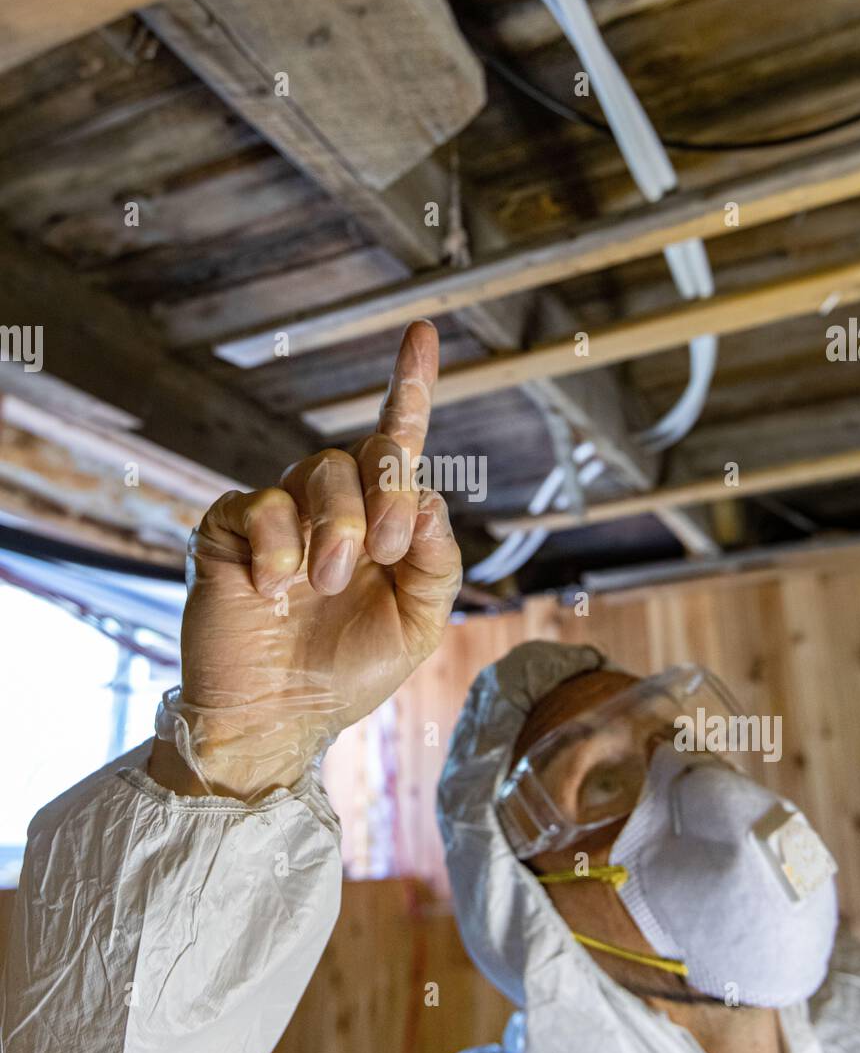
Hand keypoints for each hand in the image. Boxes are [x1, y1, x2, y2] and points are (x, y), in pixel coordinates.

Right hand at [150, 321, 461, 798]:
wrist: (277, 720)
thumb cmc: (348, 673)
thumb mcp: (418, 622)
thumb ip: (437, 559)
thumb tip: (427, 498)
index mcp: (380, 522)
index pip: (397, 442)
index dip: (409, 386)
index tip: (423, 331)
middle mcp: (331, 506)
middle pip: (367, 450)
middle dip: (387, 492)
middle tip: (381, 552)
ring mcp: (279, 514)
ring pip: (317, 470)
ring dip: (335, 529)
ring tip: (323, 586)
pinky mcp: (229, 529)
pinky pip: (261, 504)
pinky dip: (279, 548)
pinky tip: (274, 589)